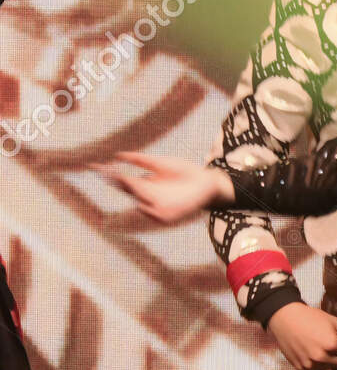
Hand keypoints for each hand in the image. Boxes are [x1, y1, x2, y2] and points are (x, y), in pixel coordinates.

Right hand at [105, 152, 231, 222]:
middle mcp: (146, 195)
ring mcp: (156, 206)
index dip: (108, 173)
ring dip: (131, 191)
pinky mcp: (167, 214)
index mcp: (144, 183)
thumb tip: (118, 155)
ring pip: (137, 199)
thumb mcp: (161, 164)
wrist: (209, 183)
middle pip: (127, 189)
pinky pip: (152, 213)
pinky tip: (141, 202)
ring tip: (123, 179)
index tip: (94, 165)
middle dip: (116, 180)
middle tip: (108, 171)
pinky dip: (146, 208)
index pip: (121, 179)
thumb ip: (141, 160)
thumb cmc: (186, 172)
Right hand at [267, 303, 336, 369]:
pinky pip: (317, 369)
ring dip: (328, 358)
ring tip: (317, 343)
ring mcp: (309, 364)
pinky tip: (308, 349)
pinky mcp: (301, 368)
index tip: (332, 333)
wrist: (285, 318)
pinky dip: (316, 361)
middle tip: (326, 339)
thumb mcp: (336, 324)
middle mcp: (320, 357)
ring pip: (330, 367)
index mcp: (331, 345)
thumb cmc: (313, 318)